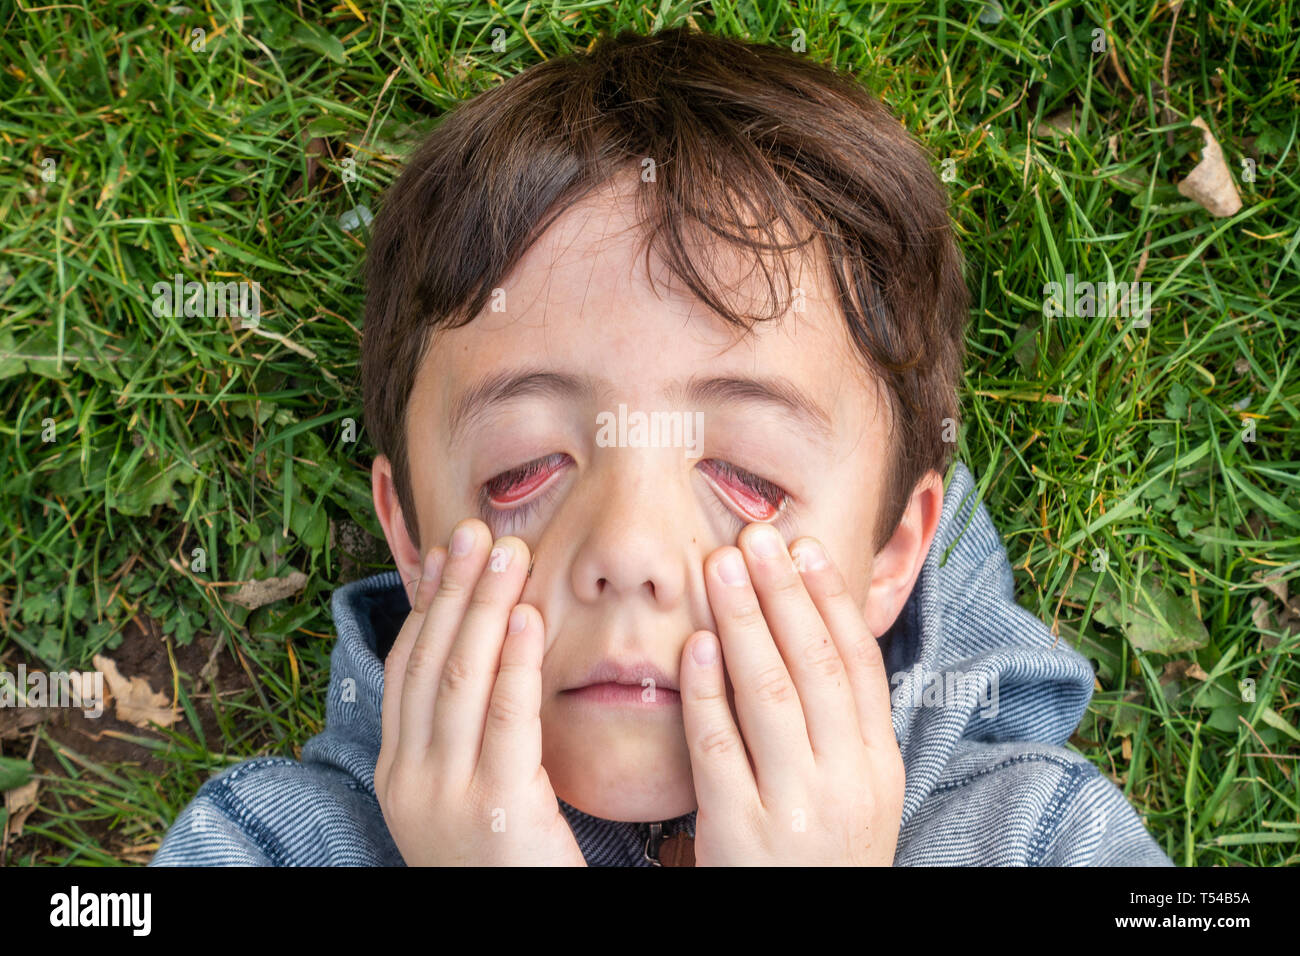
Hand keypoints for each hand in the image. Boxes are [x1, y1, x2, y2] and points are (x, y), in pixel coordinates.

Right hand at [374, 519, 586, 865]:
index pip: (406, 670)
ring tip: (508, 553)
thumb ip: (468, 733)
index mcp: (397, 774)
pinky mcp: (496, 810)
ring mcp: (445, 796)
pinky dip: (516, 662)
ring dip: (486, 608)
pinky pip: (506, 719)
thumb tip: (485, 658)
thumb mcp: (466, 795)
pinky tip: (529, 618)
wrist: (514, 935)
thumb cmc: (505, 865)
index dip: (428, 606)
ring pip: (461, 679)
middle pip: (429, 661)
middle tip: (478, 532)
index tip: (447, 553)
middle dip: (455, 590)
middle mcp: (408, 780)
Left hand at [680, 523, 904, 864]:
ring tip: (720, 565)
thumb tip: (811, 634)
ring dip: (744, 621)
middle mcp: (849, 782)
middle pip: (815, 666)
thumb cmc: (819, 859)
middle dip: (783, 593)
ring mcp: (798, 808)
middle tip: (756, 536)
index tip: (806, 546)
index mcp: (879, 766)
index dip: (831, 600)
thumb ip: (839, 726)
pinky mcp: (743, 832)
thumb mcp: (852, 794)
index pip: (860, 664)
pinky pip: (719, 747)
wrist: (807, 944)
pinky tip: (694, 645)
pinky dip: (706, 689)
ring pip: (769, 694)